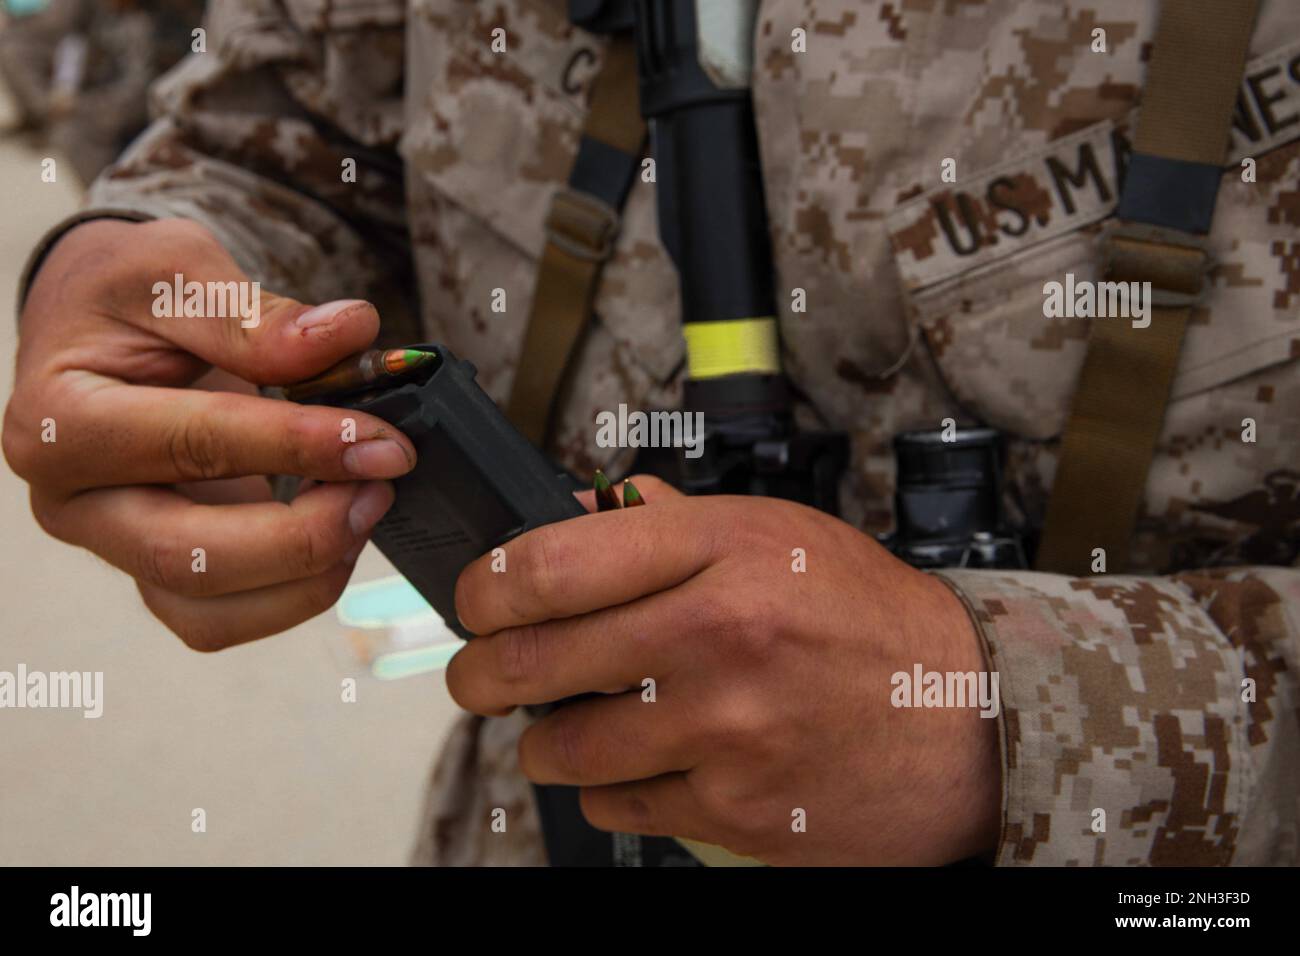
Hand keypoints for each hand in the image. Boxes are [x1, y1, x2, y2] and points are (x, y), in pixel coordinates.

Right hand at [2, 218, 414, 649]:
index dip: (296, 444)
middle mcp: (72, 499)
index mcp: (61, 418)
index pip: (191, 443)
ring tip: (367, 508)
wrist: (99, 324)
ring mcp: (113, 545)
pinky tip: (340, 538)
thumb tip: (348, 335)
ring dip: (306, 575)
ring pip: (207, 610)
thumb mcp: (176, 271)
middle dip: (304, 535)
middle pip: (188, 557)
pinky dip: (292, 595)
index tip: (378, 438)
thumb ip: (253, 314)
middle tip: (382, 486)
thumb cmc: (125, 297)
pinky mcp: (155, 571)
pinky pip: (222, 620)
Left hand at [448, 476, 1000, 864]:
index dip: (483, 589)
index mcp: (721, 551)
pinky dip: (615, 788)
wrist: (968, 720)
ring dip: (547, 740)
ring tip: (568, 727)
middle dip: (481, 676)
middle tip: (480, 679)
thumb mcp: (778, 535)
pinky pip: (619, 806)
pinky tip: (650, 765)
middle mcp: (717, 636)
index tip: (475, 603)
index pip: (548, 563)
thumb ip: (672, 523)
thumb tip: (574, 514)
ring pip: (562, 748)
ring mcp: (725, 731)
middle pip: (530, 662)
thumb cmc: (868, 620)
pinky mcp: (734, 811)